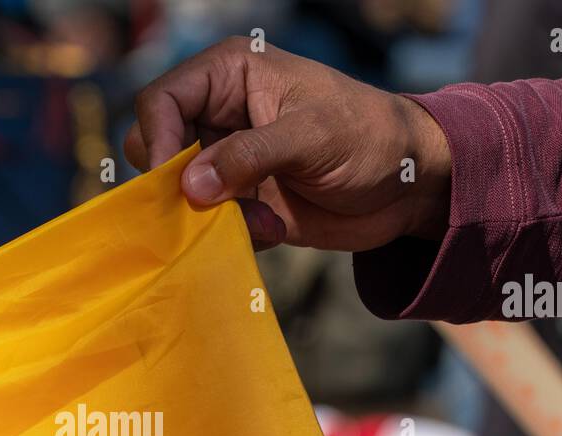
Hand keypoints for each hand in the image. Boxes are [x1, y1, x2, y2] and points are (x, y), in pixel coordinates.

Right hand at [126, 37, 450, 250]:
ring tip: (261, 218)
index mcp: (229, 75)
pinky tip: (273, 227)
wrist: (406, 184)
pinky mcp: (237, 200)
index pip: (160, 101)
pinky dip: (228, 234)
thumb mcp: (312, 136)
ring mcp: (224, 159)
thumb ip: (249, 156)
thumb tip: (188, 185)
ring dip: (207, 216)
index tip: (177, 183)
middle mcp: (217, 114)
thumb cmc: (369, 136)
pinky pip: (203, 223)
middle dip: (178, 184)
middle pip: (155, 149)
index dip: (159, 141)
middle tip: (216, 205)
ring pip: (175, 193)